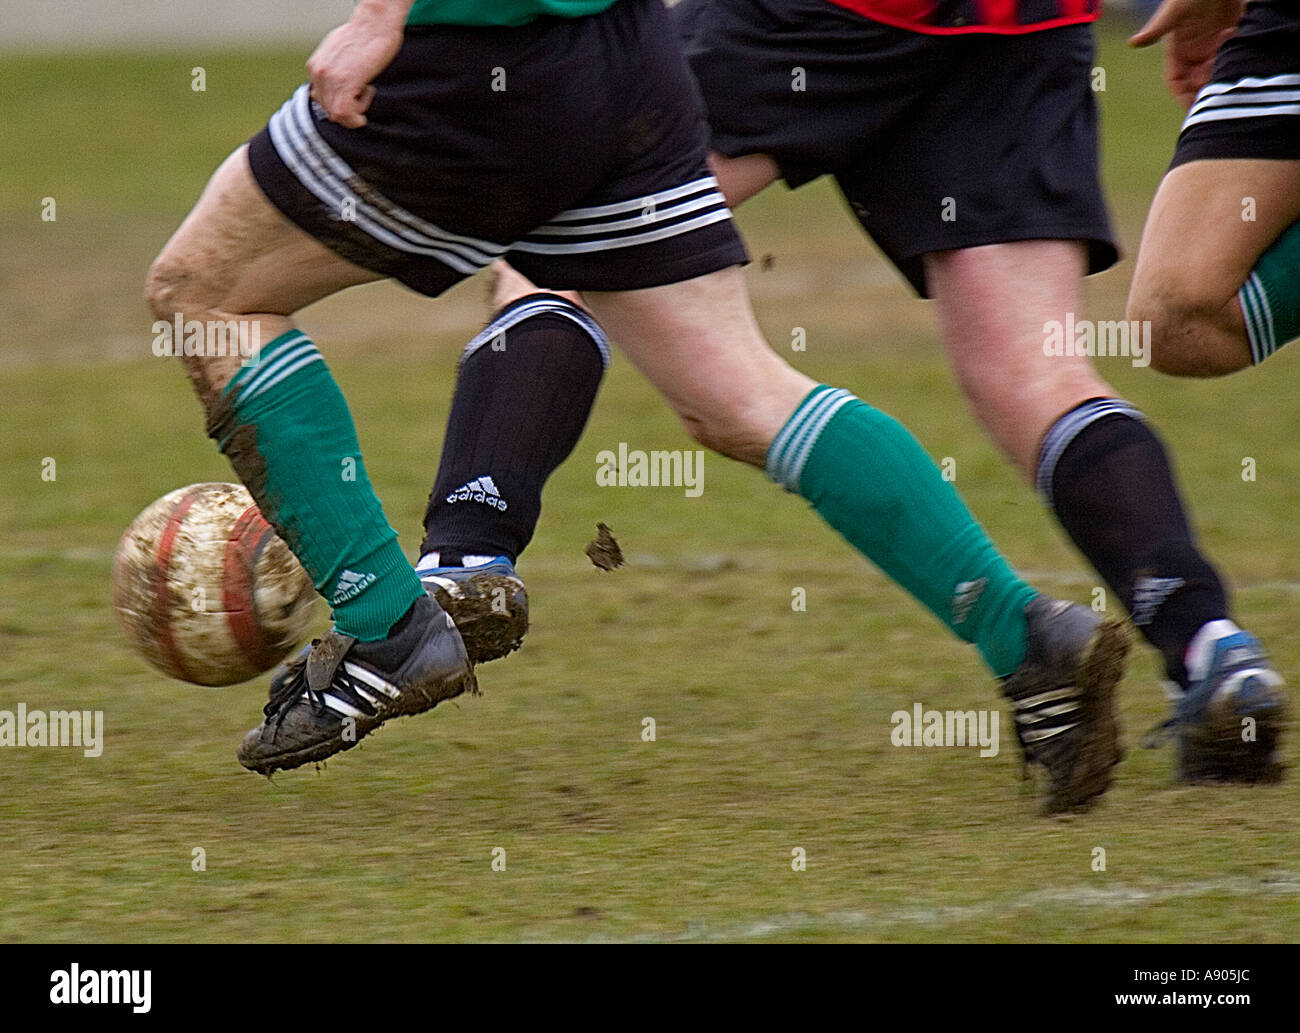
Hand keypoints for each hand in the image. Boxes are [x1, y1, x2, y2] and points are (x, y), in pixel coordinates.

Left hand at [306, 2, 409, 127]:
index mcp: (314, 67)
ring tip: (366, 89)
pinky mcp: (344, 82)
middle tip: (363, 91)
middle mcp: (317, 73)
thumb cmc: (364, 36)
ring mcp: (329, 78)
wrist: (374, 23)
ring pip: (336, 114)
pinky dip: (358, 113)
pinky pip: (345, 113)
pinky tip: (369, 91)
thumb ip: (333, 70)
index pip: (321, 99)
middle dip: (348, 108)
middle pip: (327, 109)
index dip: (339, 101)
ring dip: (355, 110)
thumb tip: (338, 85)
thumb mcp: (339, 53)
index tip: (354, 95)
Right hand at [1129, 0, 1244, 108]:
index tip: (1194, 109)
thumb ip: (1157, 28)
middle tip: (1216, 93)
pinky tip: (1235, 46)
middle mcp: (1193, 53)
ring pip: (1215, 73)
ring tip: (1226, 68)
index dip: (1183, 97)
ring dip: (1221, 75)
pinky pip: (1231, 60)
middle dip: (1205, 90)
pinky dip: (1233, 60)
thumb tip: (1133, 42)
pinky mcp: (1229, 39)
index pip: (1175, 83)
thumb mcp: (1176, 9)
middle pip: (1196, 83)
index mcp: (1176, 51)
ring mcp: (1212, 46)